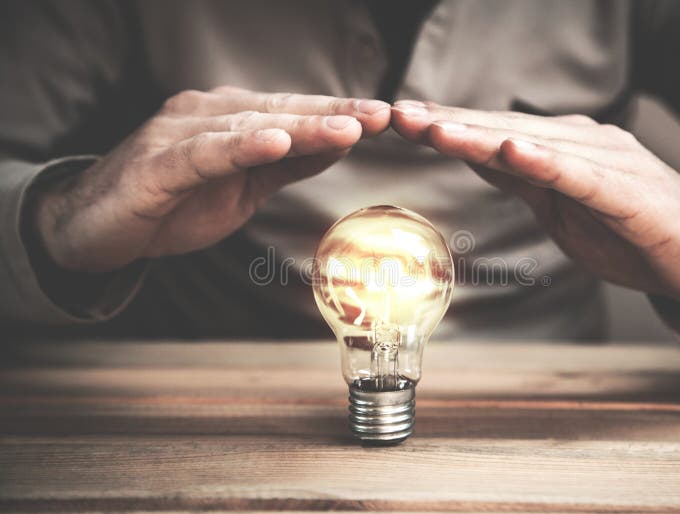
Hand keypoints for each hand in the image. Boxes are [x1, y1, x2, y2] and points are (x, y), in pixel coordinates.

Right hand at [33, 87, 389, 272]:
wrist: (97, 228)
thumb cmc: (173, 204)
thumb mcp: (243, 187)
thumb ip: (286, 165)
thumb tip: (339, 145)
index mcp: (231, 120)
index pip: (294, 113)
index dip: (339, 112)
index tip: (386, 117)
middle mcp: (206, 116)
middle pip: (280, 112)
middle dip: (333, 113)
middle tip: (381, 115)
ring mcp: (179, 135)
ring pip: (249, 126)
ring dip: (301, 126)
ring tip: (347, 127)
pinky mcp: (156, 165)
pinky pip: (204, 153)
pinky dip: (240, 146)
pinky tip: (274, 142)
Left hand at [391, 100, 679, 307]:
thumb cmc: (632, 233)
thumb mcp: (562, 208)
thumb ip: (525, 182)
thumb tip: (482, 159)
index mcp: (563, 149)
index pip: (495, 133)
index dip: (447, 125)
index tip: (399, 121)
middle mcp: (583, 144)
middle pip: (505, 130)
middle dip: (449, 121)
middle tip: (397, 115)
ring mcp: (608, 163)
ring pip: (534, 146)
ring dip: (481, 135)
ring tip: (435, 128)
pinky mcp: (630, 194)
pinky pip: (581, 176)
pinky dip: (546, 163)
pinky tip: (513, 150)